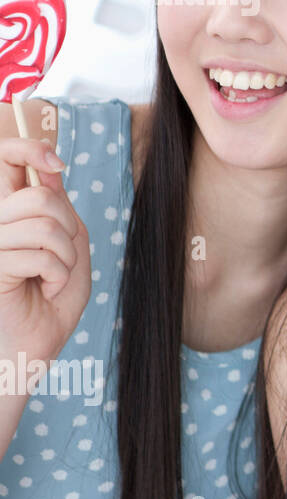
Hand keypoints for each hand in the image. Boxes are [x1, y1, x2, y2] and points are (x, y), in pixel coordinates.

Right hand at [0, 137, 91, 362]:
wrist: (33, 349)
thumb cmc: (49, 302)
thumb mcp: (68, 246)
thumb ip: (59, 209)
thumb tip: (50, 170)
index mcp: (6, 212)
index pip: (3, 158)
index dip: (29, 149)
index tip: (56, 164)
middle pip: (40, 196)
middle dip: (68, 228)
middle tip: (63, 259)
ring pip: (43, 223)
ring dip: (65, 256)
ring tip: (54, 278)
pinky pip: (39, 254)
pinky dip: (57, 274)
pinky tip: (46, 291)